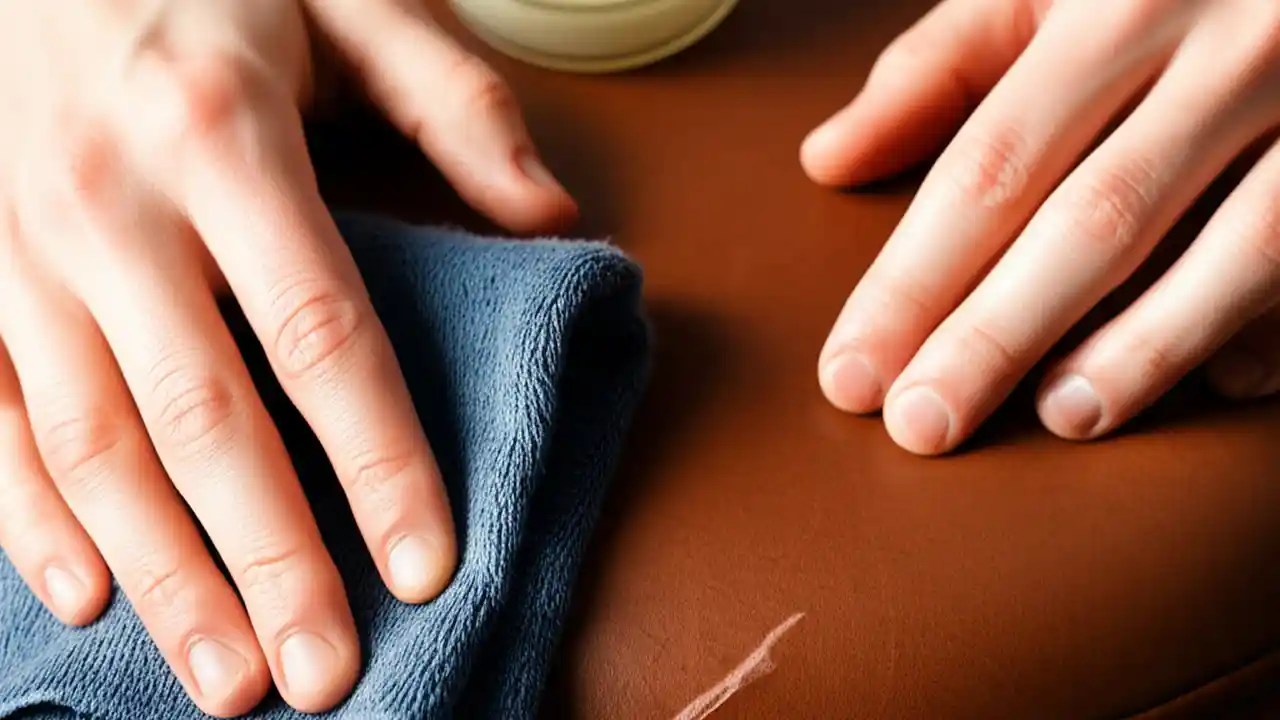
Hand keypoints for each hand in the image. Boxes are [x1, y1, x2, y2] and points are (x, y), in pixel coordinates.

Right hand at [0, 1, 574, 715]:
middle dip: (270, 560)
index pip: (321, 333)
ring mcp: (19, 250)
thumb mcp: (348, 1)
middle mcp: (111, 205)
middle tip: (325, 675)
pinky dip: (31, 517)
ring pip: (96, 443)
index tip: (425, 564)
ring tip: (226, 678)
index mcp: (222, 133)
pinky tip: (91, 595)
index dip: (378, 459)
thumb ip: (454, 103)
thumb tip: (552, 215)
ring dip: (163, 574)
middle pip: (205, 417)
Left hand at [802, 0, 1279, 453]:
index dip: (914, 281)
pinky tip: (1224, 387)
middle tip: (923, 426)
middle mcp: (1225, 43)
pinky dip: (1274, 324)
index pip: (990, 167)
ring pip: (1238, 247)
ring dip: (1144, 349)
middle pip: (1093, 220)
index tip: (854, 372)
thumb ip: (940, 66)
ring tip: (1059, 420)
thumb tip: (829, 159)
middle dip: (998, 337)